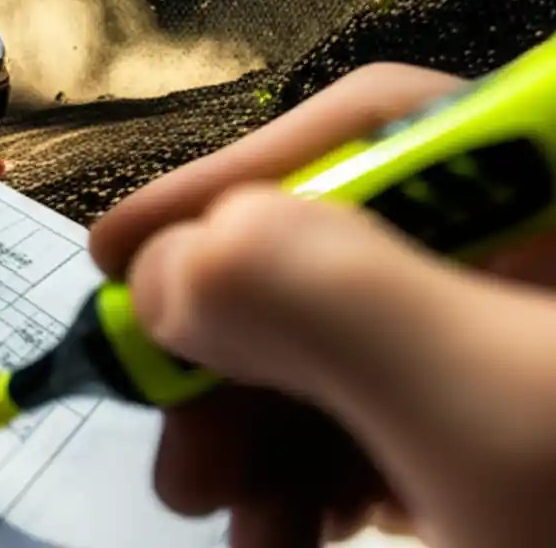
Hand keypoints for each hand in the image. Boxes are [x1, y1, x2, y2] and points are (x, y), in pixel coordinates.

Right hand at [88, 63, 555, 547]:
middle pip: (345, 247)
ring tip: (220, 506)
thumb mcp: (501, 419)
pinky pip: (383, 417)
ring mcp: (531, 350)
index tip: (122, 257)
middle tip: (160, 420)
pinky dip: (313, 469)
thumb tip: (181, 261)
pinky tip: (286, 526)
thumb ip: (331, 300)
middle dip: (231, 340)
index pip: (385, 127)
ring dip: (257, 423)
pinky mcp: (516, 427)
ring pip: (349, 345)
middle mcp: (550, 259)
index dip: (232, 183)